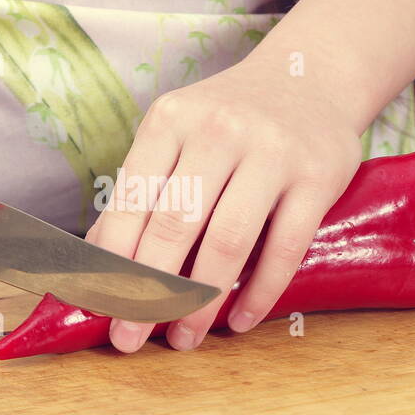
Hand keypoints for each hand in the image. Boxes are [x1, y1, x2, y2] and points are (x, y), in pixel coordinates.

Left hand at [87, 54, 365, 352]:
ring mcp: (271, 152)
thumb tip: (98, 260)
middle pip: (175, 226)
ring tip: (186, 337)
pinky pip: (284, 249)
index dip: (113, 261)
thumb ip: (142, 189)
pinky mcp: (316, 177)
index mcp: (170, 120)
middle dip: (149, 292)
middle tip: (131, 338)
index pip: (132, 202)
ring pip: (227, 242)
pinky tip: (239, 321)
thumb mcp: (177, 133)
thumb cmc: (230, 118)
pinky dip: (259, 293)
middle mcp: (218, 130)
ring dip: (202, 302)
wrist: (311, 76)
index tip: (102, 307)